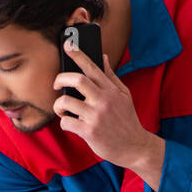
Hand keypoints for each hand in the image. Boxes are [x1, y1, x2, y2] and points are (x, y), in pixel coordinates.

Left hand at [53, 37, 152, 167]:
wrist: (135, 147)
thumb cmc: (127, 120)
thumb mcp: (124, 95)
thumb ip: (111, 76)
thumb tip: (103, 57)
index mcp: (111, 90)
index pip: (92, 67)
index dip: (78, 54)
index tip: (67, 44)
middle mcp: (103, 101)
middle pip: (77, 80)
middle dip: (60, 79)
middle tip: (56, 85)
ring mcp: (96, 116)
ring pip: (66, 102)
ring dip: (58, 105)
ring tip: (61, 109)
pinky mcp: (89, 132)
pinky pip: (66, 122)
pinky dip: (63, 122)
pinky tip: (70, 123)